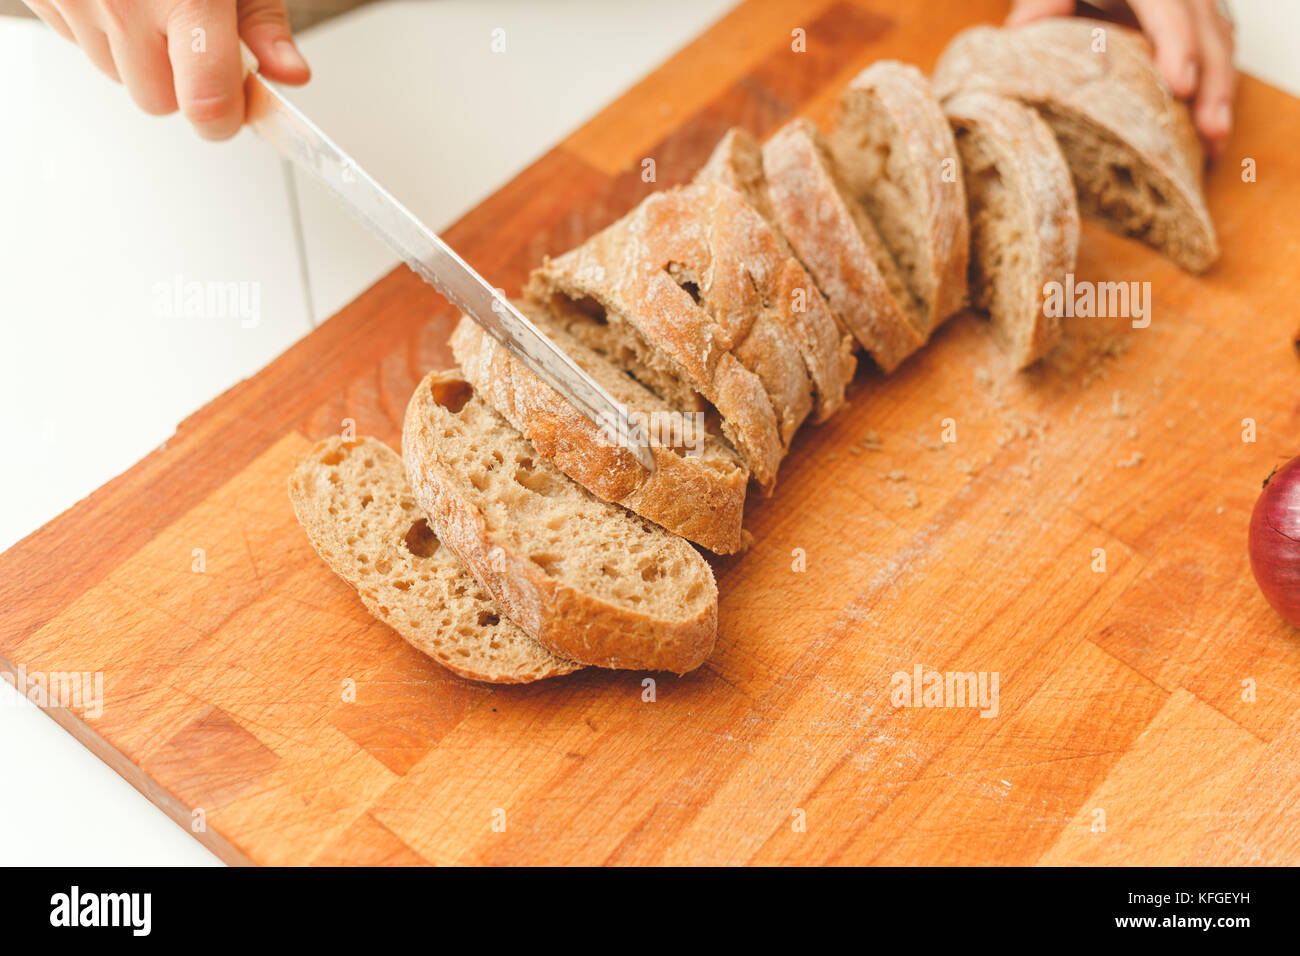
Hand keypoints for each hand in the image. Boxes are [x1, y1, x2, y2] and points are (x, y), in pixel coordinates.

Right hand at [23, 0, 310, 140]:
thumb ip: (262, 22)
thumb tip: (289, 74)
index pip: (206, 106)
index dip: (225, 117)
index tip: (236, 108)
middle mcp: (124, 3)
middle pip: (157, 102)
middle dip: (180, 83)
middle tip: (193, 36)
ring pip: (117, 76)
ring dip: (139, 55)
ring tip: (152, 1)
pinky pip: (80, 42)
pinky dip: (103, 29)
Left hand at [1006, 0, 1235, 157]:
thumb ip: (1043, 1)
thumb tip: (1022, 28)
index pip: (1169, 3)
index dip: (1179, 42)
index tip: (1180, 86)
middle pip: (1206, 26)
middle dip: (1213, 80)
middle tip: (1211, 132)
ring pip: (1220, 37)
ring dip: (1222, 90)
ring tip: (1215, 142)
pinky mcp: (1199, 12)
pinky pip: (1218, 44)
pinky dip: (1217, 84)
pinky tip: (1212, 129)